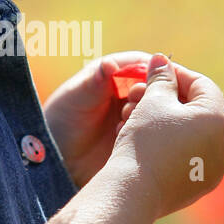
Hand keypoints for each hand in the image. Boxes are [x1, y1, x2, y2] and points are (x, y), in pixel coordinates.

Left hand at [42, 51, 153, 188]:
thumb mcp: (75, 98)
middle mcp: (128, 92)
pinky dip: (150, 133)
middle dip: (155, 93)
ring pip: (158, 109)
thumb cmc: (60, 121)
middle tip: (136, 104)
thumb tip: (109, 64)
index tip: (167, 79)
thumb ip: (94, 82)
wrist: (57, 159)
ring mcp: (135, 115)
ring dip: (152, 113)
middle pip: (157, 85)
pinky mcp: (138, 136)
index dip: (159, 69)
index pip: (144, 64)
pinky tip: (129, 138)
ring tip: (126, 121)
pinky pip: (154, 132)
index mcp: (114, 74)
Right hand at [111, 54, 223, 218]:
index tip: (155, 72)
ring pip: (194, 135)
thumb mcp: (152, 101)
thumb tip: (162, 60)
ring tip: (143, 119)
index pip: (202, 85)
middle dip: (172, 99)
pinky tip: (150, 143)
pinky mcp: (202, 186)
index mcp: (218, 119)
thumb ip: (161, 78)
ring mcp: (216, 168)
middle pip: (200, 110)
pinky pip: (191, 157)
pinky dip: (174, 146)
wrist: (134, 191)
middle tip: (146, 95)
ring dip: (172, 123)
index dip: (177, 74)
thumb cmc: (145, 140)